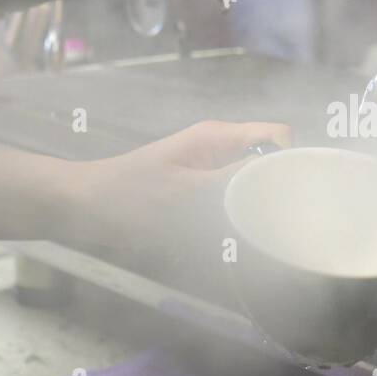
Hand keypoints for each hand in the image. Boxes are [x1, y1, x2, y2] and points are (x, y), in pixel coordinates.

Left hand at [63, 120, 292, 259]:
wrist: (83, 207)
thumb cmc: (127, 196)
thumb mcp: (184, 191)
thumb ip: (233, 182)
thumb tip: (278, 176)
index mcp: (217, 137)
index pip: (277, 136)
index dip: (290, 160)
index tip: (294, 192)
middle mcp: (219, 150)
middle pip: (268, 162)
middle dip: (275, 188)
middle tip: (278, 221)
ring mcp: (210, 171)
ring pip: (253, 185)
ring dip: (255, 208)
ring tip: (256, 234)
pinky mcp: (201, 193)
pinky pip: (233, 202)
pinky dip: (236, 218)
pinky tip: (233, 239)